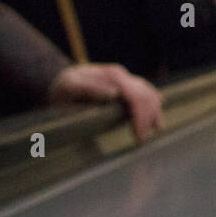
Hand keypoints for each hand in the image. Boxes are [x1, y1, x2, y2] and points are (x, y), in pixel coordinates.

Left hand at [49, 63, 163, 142]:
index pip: (136, 96)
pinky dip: (154, 105)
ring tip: (155, 131)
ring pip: (150, 93)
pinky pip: (146, 93)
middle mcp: (121, 76)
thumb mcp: (70, 86)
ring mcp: (125, 80)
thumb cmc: (63, 88)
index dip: (141, 117)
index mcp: (112, 76)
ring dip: (154, 112)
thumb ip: (90, 88)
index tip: (139, 138)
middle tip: (142, 141)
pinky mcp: (126, 86)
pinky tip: (156, 119)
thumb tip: (115, 94)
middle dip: (148, 118)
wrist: (59, 80)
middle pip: (146, 96)